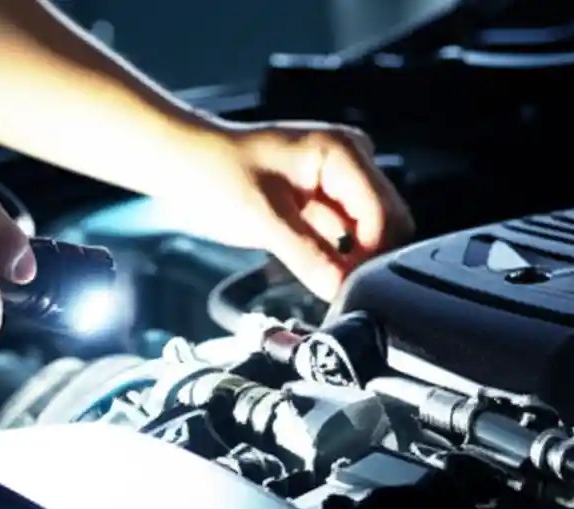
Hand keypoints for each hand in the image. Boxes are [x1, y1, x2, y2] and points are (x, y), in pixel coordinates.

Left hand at [201, 122, 414, 299]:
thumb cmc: (215, 172)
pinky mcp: (325, 201)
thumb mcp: (262, 218)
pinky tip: (317, 270)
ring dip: (351, 260)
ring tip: (321, 279)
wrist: (186, 162)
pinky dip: (336, 257)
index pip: (382, 213)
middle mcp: (350, 161)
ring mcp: (339, 181)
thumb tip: (341, 290)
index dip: (372, 255)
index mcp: (341, 152)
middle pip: (387, 223)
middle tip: (338, 291)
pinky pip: (346, 236)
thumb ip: (307, 255)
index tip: (354, 289)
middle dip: (367, 258)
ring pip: (369, 233)